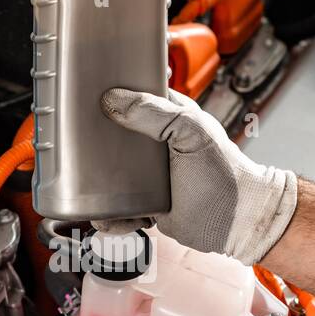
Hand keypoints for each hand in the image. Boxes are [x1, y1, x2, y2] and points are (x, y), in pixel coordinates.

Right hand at [99, 88, 297, 263]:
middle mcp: (154, 145)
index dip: (109, 94)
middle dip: (92, 144)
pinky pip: (118, 209)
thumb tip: (112, 101)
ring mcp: (148, 175)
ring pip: (109, 174)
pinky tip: (112, 218)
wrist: (238, 221)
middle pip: (112, 137)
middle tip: (76, 147)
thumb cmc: (225, 174)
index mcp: (167, 118)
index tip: (86, 95)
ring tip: (90, 192)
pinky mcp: (146, 204)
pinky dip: (110, 216)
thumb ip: (155, 113)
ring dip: (96, 184)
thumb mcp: (191, 132)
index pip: (132, 96)